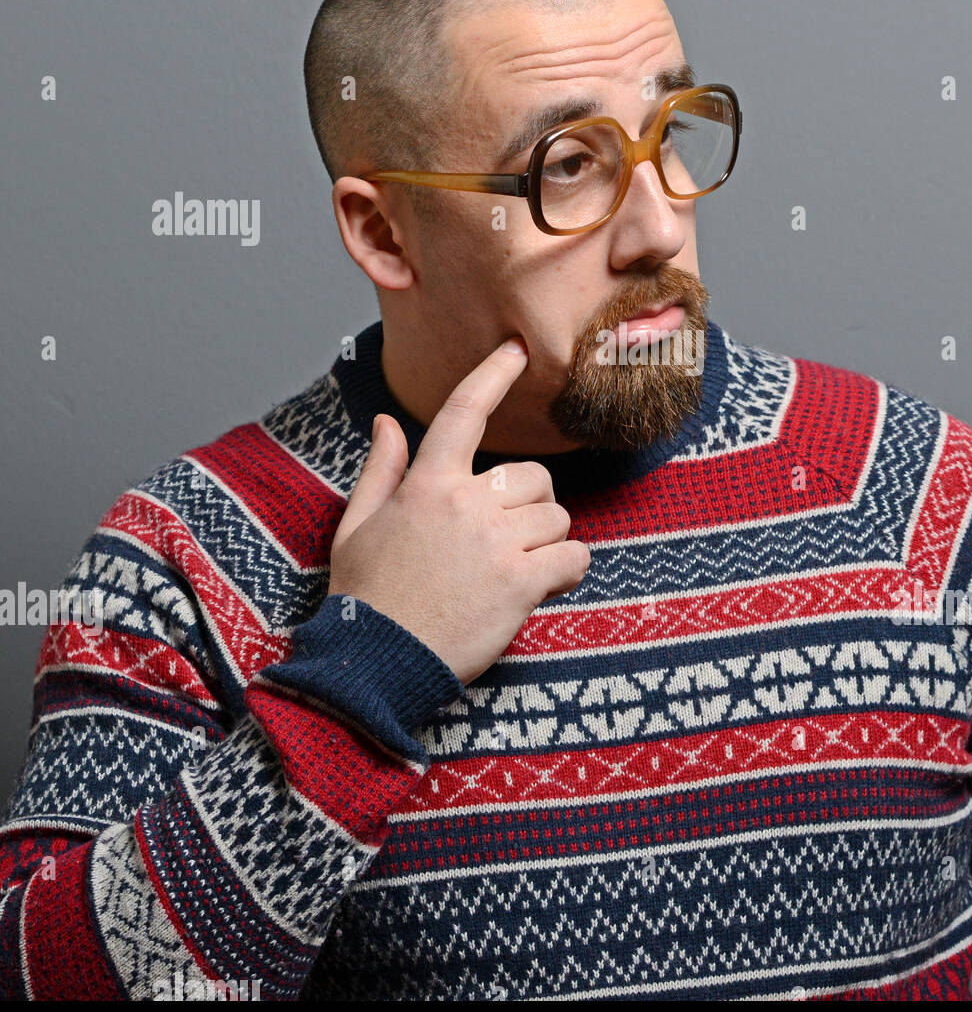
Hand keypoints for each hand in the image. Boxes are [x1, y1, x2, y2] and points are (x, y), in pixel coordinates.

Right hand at [327, 337, 589, 682]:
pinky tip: (543, 588)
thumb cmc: (367, 597)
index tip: (515, 348)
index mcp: (427, 484)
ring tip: (514, 572)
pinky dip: (568, 572)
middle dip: (531, 507)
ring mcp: (496, 542)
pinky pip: (574, 557)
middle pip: (536, 478)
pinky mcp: (521, 583)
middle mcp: (466, 504)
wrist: (377, 663)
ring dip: (547, 543)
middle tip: (505, 542)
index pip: (464, 412)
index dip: (492, 375)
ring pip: (557, 518)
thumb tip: (388, 422)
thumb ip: (382, 471)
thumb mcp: (357, 527)